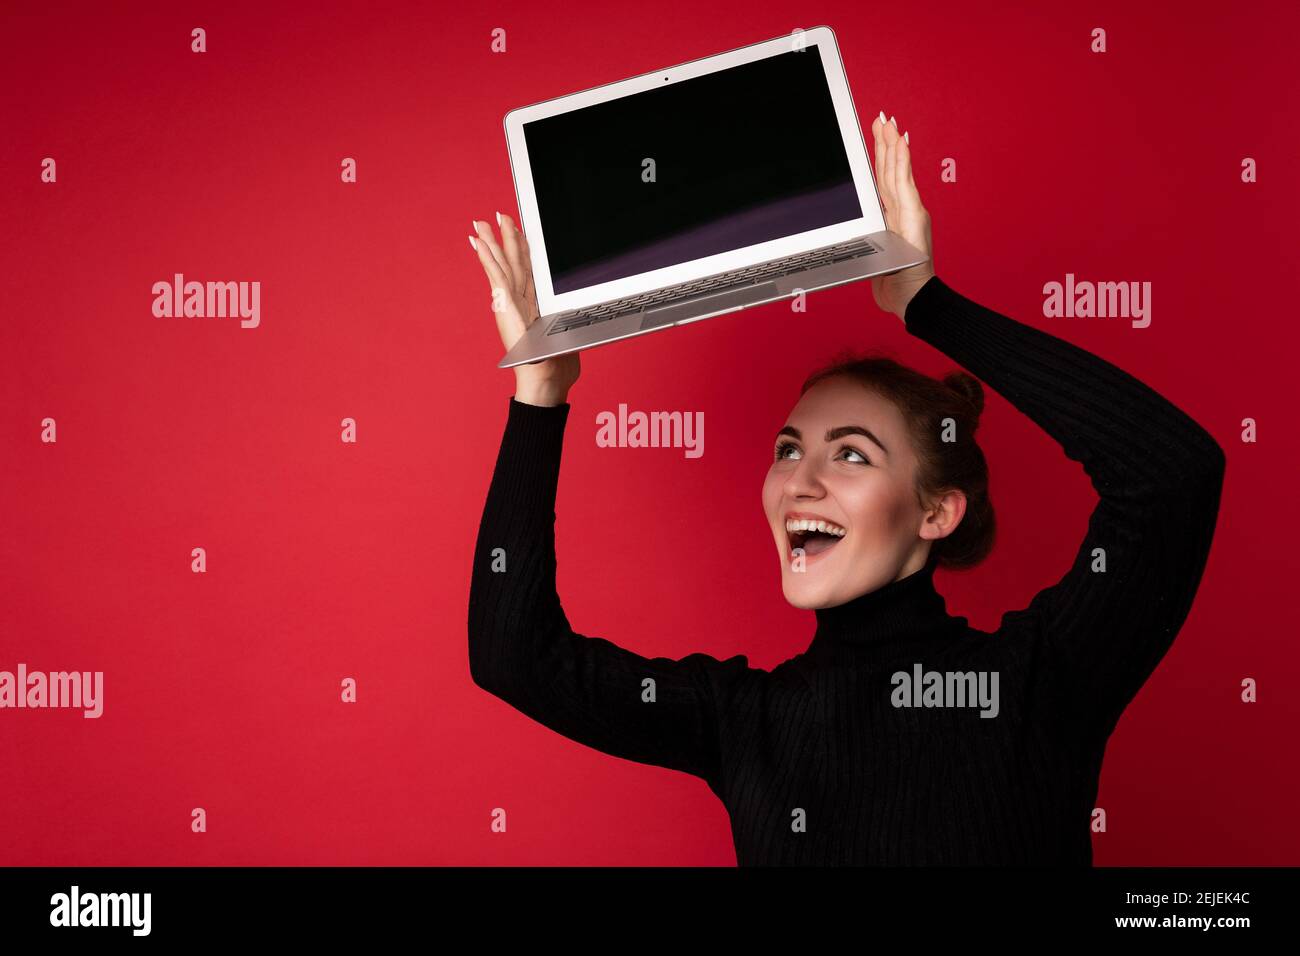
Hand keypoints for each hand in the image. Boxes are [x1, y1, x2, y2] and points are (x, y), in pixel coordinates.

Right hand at [470, 213, 580, 405]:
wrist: (545, 379)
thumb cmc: (557, 365)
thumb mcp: (569, 333)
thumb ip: (572, 322)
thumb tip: (588, 319)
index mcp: (534, 305)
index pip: (528, 270)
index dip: (523, 249)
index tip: (519, 231)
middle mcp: (520, 302)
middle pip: (513, 261)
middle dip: (505, 238)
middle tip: (498, 216)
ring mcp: (510, 303)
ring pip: (502, 264)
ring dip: (492, 241)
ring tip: (482, 223)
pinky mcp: (505, 306)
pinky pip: (495, 275)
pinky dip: (486, 258)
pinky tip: (477, 242)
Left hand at [869, 112, 933, 321]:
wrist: (913, 299)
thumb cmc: (895, 285)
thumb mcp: (873, 259)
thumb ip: (868, 248)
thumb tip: (855, 250)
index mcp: (893, 218)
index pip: (884, 183)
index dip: (881, 160)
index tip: (880, 138)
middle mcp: (903, 211)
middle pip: (889, 171)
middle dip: (885, 143)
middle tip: (880, 118)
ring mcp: (909, 211)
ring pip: (896, 171)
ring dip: (891, 144)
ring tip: (887, 121)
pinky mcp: (913, 215)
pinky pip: (903, 182)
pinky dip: (901, 160)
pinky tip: (899, 141)